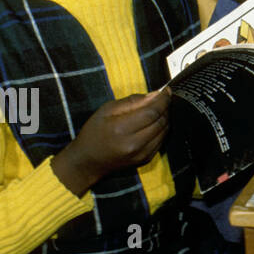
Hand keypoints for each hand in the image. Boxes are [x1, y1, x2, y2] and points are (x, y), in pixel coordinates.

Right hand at [53, 90, 171, 195]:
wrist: (86, 162)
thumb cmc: (94, 132)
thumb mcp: (106, 110)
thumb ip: (132, 101)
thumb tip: (155, 94)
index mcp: (121, 129)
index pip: (152, 111)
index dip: (163, 99)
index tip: (167, 91)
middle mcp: (134, 144)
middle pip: (161, 121)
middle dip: (165, 107)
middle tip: (163, 98)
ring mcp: (141, 154)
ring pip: (164, 131)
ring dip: (165, 118)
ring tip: (158, 109)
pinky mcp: (145, 160)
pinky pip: (161, 141)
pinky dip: (162, 129)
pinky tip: (154, 123)